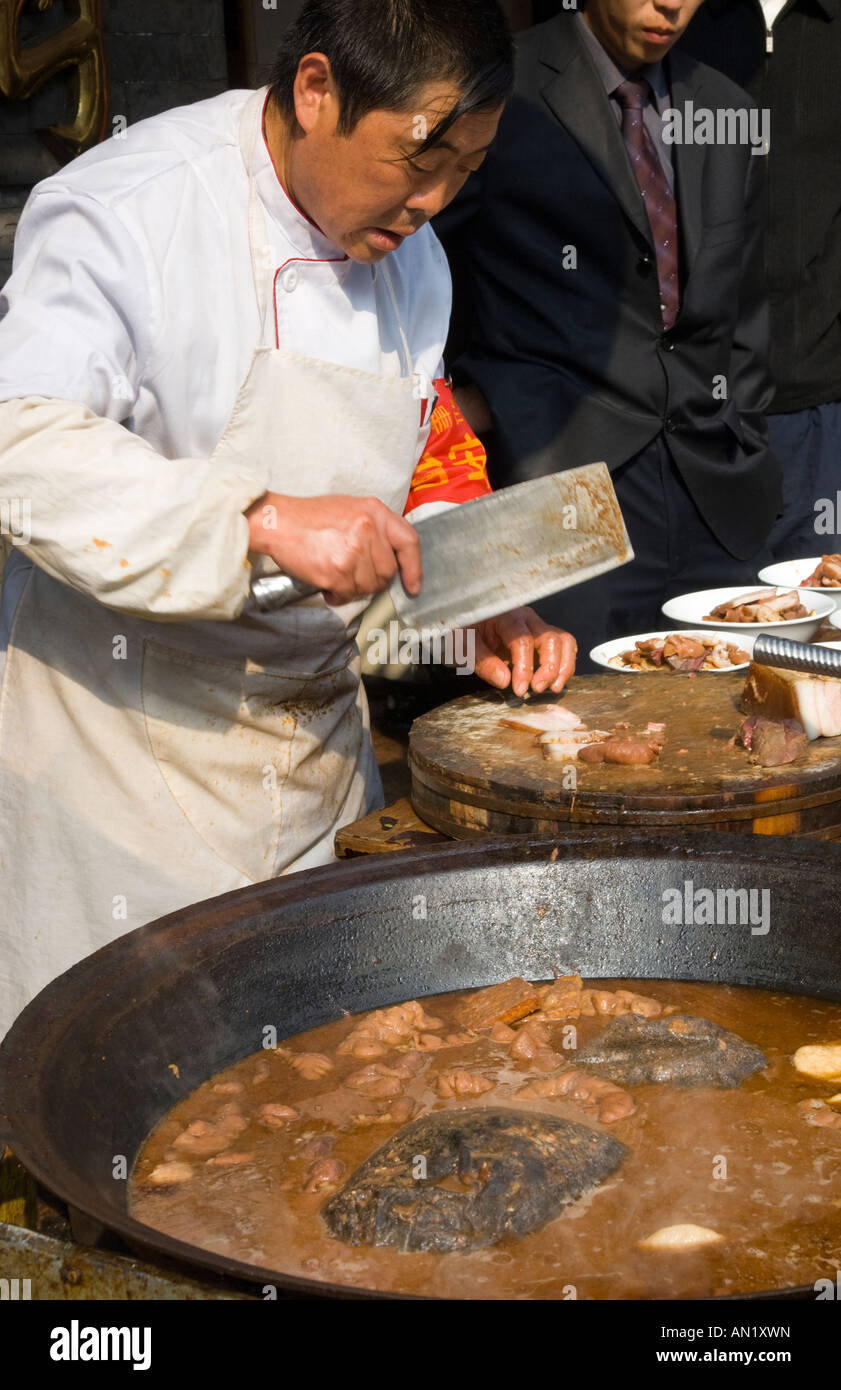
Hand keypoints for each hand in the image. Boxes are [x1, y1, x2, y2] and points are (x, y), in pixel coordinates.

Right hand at [246, 493, 421, 605]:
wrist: (279, 522)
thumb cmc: (312, 516)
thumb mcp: (351, 508)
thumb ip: (374, 527)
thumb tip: (388, 557)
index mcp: (375, 511)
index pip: (408, 542)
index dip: (414, 567)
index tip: (413, 585)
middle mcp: (368, 530)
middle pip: (388, 571)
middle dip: (374, 580)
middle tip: (354, 575)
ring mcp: (353, 551)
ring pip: (369, 586)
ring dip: (354, 588)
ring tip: (336, 575)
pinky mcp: (337, 571)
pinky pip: (349, 594)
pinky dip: (339, 595)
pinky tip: (328, 584)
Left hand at [468, 607, 577, 696]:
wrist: (465, 624)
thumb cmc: (463, 633)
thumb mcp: (463, 647)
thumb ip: (482, 662)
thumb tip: (505, 681)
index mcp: (505, 617)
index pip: (523, 640)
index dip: (524, 668)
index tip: (519, 690)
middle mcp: (526, 619)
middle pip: (550, 639)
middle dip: (549, 667)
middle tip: (536, 690)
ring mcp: (537, 626)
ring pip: (564, 641)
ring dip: (563, 667)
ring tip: (553, 688)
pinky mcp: (543, 637)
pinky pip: (564, 647)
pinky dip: (565, 665)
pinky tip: (554, 682)